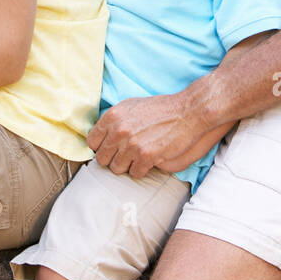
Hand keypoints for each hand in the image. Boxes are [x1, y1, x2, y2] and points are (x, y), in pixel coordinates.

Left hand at [88, 93, 206, 178]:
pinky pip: (134, 173)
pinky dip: (142, 169)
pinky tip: (150, 160)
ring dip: (128, 166)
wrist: (188, 111)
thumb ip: (114, 120)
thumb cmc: (161, 109)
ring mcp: (131, 144)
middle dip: (114, 159)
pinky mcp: (146, 155)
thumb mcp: (131, 106)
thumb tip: (101, 136)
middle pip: (102, 159)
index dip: (102, 147)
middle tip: (127, 155)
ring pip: (117, 169)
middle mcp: (118, 130)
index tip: (111, 149)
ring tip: (139, 157)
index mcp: (112, 116)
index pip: (92, 142)